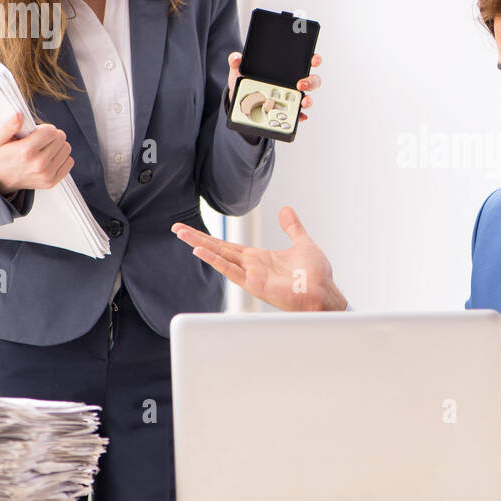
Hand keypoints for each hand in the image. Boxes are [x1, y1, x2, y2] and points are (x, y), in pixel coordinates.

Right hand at [0, 112, 73, 193]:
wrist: (0, 179)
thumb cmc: (1, 156)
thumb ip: (9, 126)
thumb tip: (19, 115)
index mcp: (26, 151)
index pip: (51, 131)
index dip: (45, 128)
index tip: (37, 133)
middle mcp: (38, 164)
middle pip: (61, 138)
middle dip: (52, 136)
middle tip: (40, 141)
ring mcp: (46, 174)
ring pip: (66, 149)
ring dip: (57, 146)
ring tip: (44, 149)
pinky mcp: (52, 181)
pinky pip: (69, 162)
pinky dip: (61, 158)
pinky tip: (49, 158)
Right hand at [171, 205, 347, 310]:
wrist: (324, 292)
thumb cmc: (316, 274)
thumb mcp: (302, 242)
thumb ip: (291, 227)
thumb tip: (286, 209)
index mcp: (259, 257)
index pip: (228, 245)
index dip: (210, 236)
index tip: (193, 229)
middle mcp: (251, 266)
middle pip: (218, 249)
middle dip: (197, 238)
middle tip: (176, 228)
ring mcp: (251, 275)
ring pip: (220, 257)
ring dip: (201, 246)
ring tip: (182, 235)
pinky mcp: (254, 284)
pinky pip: (231, 270)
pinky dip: (215, 261)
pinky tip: (200, 251)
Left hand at [227, 51, 323, 120]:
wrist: (240, 104)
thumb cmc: (245, 84)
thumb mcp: (239, 72)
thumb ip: (237, 63)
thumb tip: (236, 57)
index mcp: (286, 69)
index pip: (304, 61)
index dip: (313, 59)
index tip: (314, 59)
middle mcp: (293, 83)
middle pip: (312, 81)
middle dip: (311, 81)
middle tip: (300, 83)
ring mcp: (292, 98)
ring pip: (307, 98)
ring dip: (308, 100)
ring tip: (303, 102)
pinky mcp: (289, 113)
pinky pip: (299, 115)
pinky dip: (301, 117)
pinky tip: (300, 117)